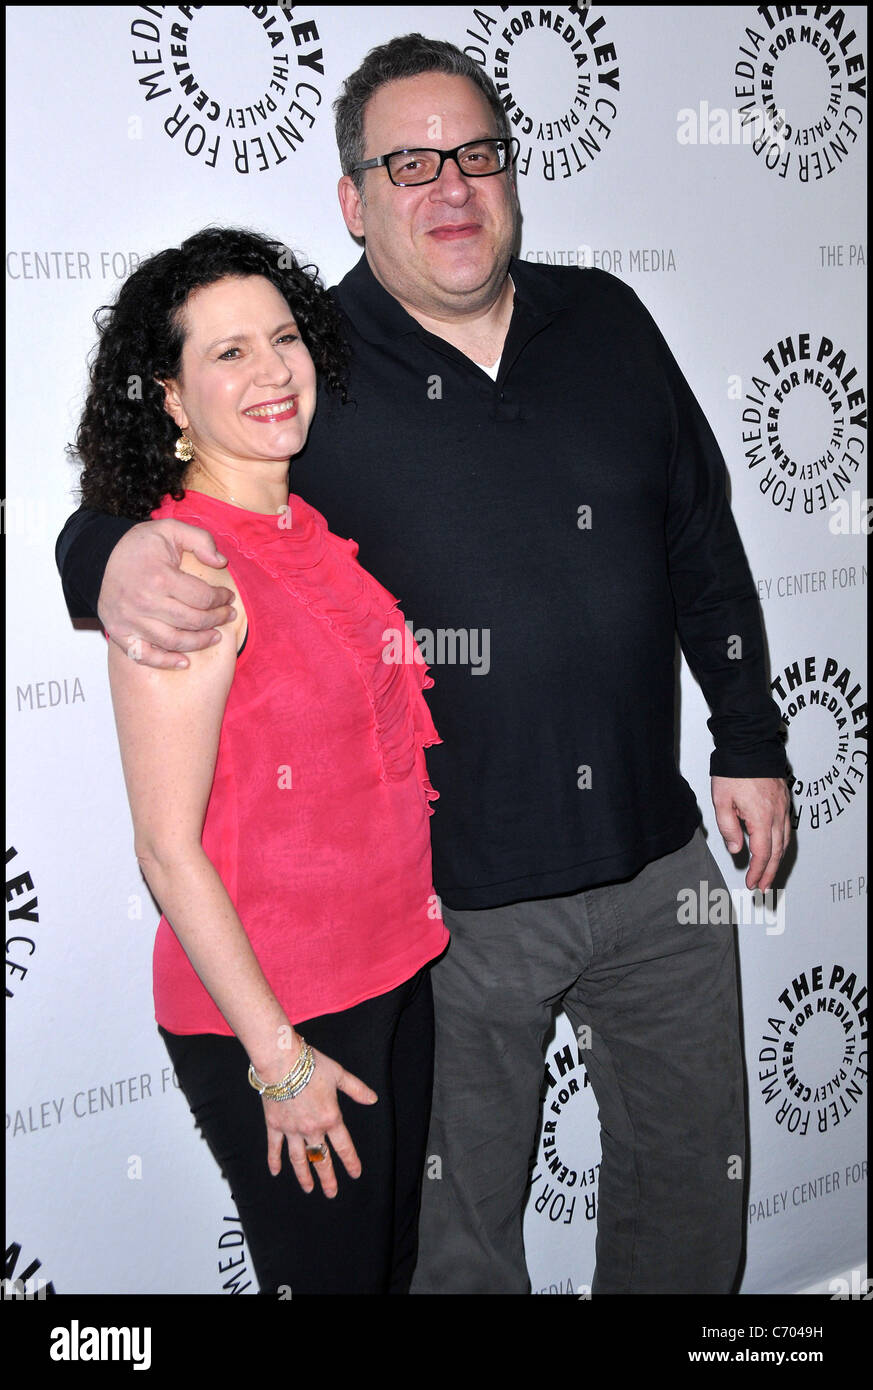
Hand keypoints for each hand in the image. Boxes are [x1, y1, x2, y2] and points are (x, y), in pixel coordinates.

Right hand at [98, 519, 235, 668]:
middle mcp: (144, 602)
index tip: (228, 597)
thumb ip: (200, 540)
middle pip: (192, 621)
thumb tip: (222, 563)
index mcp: (160, 577)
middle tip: (227, 616)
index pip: (202, 597)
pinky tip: (184, 661)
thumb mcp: (170, 529)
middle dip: (216, 620)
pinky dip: (165, 662)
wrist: (98, 557)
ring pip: (174, 641)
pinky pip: (145, 655)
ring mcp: (130, 620)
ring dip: (199, 642)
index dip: (221, 599)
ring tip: (214, 636)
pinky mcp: (119, 633)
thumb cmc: (138, 545)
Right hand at [261, 1047, 377, 1196]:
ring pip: (299, 1159)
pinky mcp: (275, 1125)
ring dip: (304, 1176)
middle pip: (322, 1158)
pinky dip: (274, 1160)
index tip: (355, 1173)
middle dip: (328, 1178)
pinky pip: (275, 1147)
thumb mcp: (339, 1075)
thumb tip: (372, 1099)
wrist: (283, 1062)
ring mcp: (292, 1129)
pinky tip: (275, 1172)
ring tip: (309, 1188)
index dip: (351, 1161)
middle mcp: (312, 1129)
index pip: (343, 1146)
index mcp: (330, 1118)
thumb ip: (356, 1089)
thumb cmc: (311, 1065)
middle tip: (331, 1192)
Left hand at [711, 776, 790, 891]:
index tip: (752, 883)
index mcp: (761, 817)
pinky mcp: (784, 800)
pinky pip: (786, 827)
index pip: (763, 853)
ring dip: (778, 859)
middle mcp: (776, 814)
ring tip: (769, 873)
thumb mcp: (722, 801)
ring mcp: (783, 807)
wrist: (749, 745)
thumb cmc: (733, 770)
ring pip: (785, 840)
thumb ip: (729, 828)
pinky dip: (782, 843)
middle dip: (770, 872)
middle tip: (763, 886)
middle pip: (777, 851)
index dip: (758, 871)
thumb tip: (737, 849)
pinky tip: (776, 847)